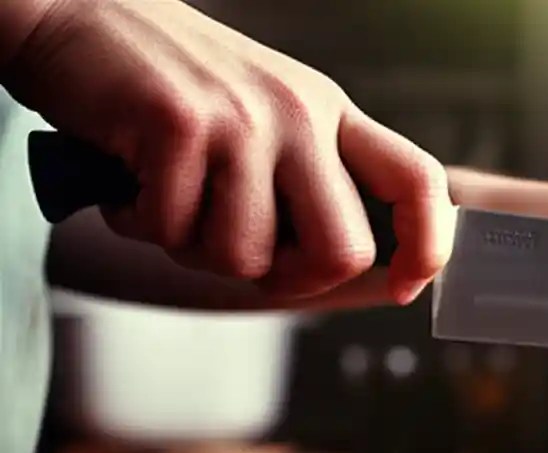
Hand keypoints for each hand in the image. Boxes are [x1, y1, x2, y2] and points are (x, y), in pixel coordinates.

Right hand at [4, 0, 451, 303]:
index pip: (416, 179)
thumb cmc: (165, 85)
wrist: (74, 13)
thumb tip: (344, 272)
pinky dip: (139, 223)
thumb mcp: (261, 119)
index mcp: (328, 113)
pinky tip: (130, 181)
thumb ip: (303, 182)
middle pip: (342, 251)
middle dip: (289, 280)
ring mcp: (243, 117)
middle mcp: (299, 113)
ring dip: (194, 249)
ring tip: (168, 197)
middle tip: (239, 254)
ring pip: (247, 256)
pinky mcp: (181, 124)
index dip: (427, 245)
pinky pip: (173, 230)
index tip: (405, 286)